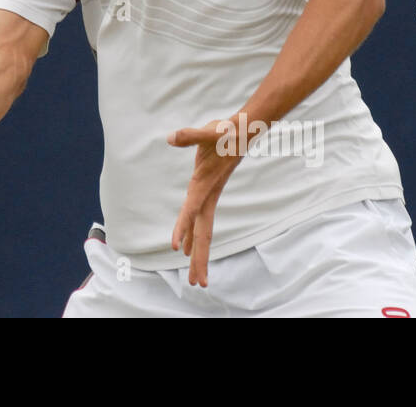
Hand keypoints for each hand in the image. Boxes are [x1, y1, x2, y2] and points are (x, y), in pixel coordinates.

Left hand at [167, 118, 252, 286]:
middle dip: (200, 259)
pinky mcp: (209, 192)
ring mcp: (210, 196)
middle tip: (197, 284)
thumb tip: (171, 137)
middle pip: (203, 232)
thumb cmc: (225, 131)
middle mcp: (208, 195)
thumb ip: (190, 136)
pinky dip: (193, 236)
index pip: (192, 209)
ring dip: (198, 254)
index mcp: (205, 184)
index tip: (176, 249)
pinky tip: (185, 248)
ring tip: (195, 278)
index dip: (183, 227)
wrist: (243, 131)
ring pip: (203, 230)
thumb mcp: (207, 132)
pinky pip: (200, 221)